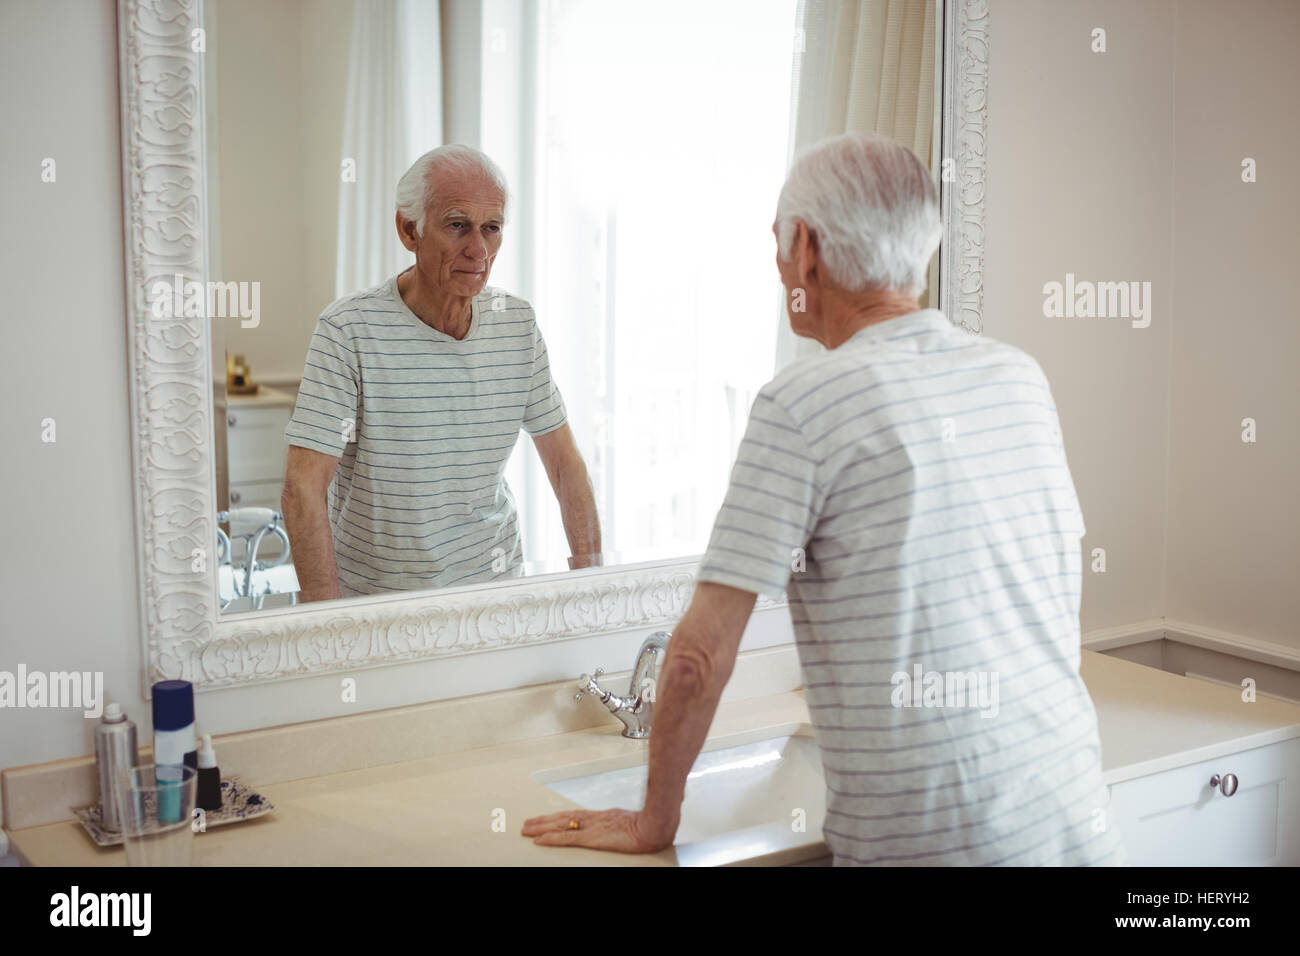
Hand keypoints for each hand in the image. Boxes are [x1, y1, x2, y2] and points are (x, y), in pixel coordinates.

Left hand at [521, 808, 676, 853]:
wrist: (655, 826)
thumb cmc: (650, 825)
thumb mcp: (633, 823)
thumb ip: (624, 823)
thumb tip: (627, 826)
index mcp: (603, 816)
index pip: (575, 815)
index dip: (559, 817)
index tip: (547, 818)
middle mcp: (594, 819)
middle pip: (563, 818)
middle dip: (544, 820)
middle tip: (527, 823)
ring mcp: (592, 827)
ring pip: (560, 826)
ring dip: (541, 828)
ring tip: (527, 829)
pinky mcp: (592, 838)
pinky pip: (566, 838)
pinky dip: (551, 838)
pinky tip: (539, 840)